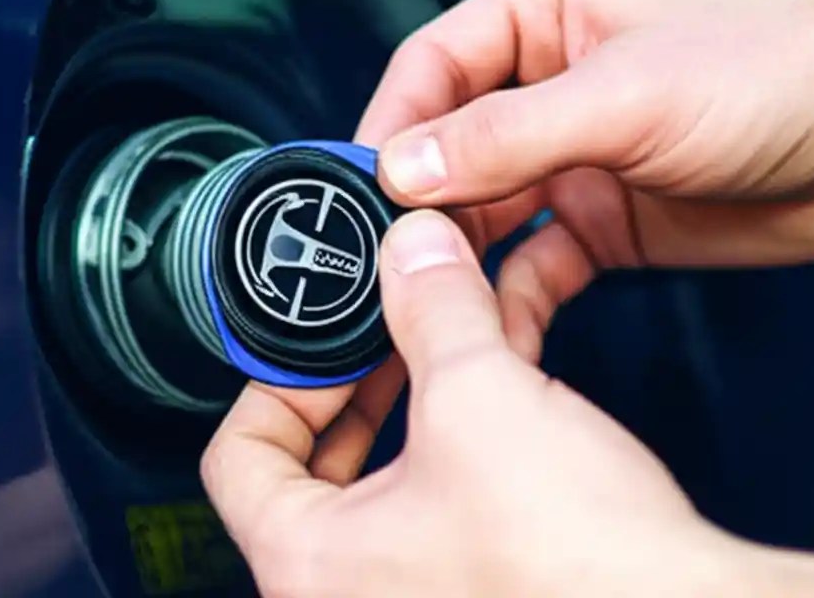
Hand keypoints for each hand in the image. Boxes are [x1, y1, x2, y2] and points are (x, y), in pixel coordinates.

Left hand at [201, 211, 742, 596]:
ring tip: (464, 324)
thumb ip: (435, 308)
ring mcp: (423, 588)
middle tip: (391, 322)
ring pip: (403, 466)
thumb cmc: (573, 567)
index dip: (277, 374)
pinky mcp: (489, 578)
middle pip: (323, 459)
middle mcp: (355, 588)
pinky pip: (459, 489)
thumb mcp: (481, 400)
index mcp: (312, 562)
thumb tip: (412, 248)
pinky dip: (477, 426)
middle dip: (368, 374)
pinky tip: (516, 369)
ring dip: (433, 387)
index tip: (323, 331)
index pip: (240, 455)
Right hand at [357, 0, 813, 359]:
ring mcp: (582, 156)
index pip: (434, 64)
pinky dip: (513, 293)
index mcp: (551, 14)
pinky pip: (537, 261)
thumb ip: (508, 136)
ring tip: (429, 298)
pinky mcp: (608, 220)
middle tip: (386, 258)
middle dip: (419, 202)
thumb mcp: (627, 97)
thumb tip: (407, 166)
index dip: (392, 125)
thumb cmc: (781, 75)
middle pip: (452, 144)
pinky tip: (497, 319)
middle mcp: (556, 83)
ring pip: (488, 210)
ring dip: (460, 255)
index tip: (363, 187)